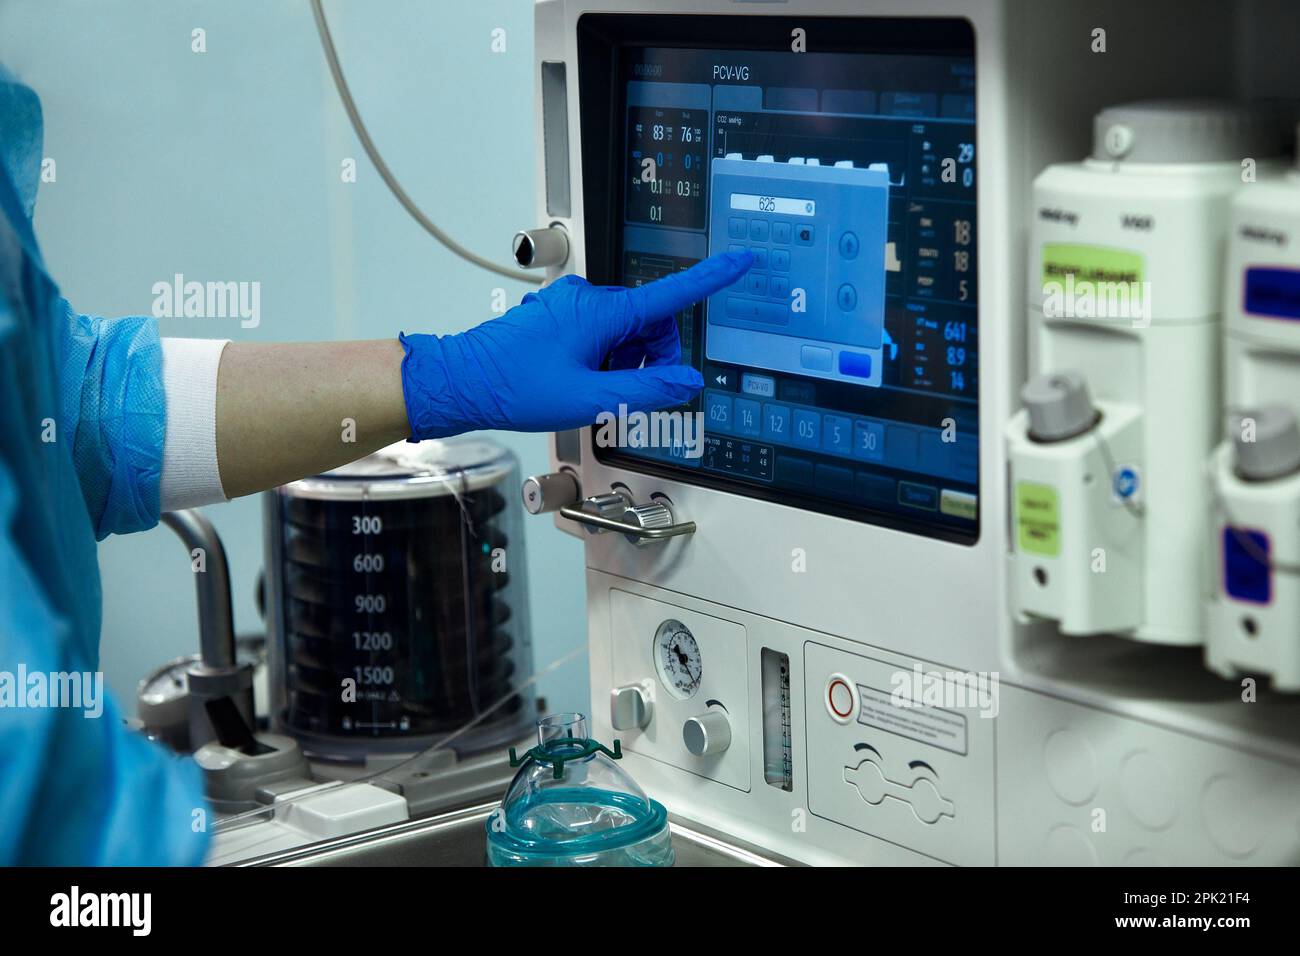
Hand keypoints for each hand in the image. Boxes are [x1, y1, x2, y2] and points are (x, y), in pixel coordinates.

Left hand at [399, 250, 751, 437]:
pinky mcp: (555, 316)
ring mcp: (569, 305)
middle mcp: (587, 300)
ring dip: (622, 361)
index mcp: (601, 312)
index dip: (710, 279)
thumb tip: (685, 383)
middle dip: (650, 357)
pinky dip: (601, 357)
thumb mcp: (589, 397)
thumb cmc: (513, 386)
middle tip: (629, 392)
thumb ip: (646, 391)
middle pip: (647, 323)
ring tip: (592, 389)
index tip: (738, 261)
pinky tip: (578, 380)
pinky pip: (597, 332)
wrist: (462, 382)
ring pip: (622, 331)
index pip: (670, 294)